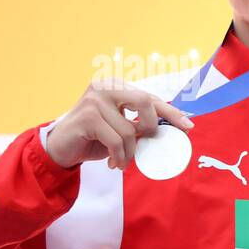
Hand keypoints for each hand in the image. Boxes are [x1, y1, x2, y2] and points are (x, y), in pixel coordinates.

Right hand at [44, 80, 193, 170]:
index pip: (150, 98)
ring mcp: (94, 99)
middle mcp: (105, 87)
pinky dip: (119, 156)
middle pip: (145, 102)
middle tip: (145, 143)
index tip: (188, 127)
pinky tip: (113, 162)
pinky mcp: (87, 116)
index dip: (171, 112)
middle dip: (151, 127)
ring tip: (121, 160)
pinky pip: (116, 140)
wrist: (61, 149)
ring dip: (130, 151)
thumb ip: (141, 124)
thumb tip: (175, 129)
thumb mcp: (122, 129)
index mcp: (116, 86)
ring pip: (130, 129)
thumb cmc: (94, 138)